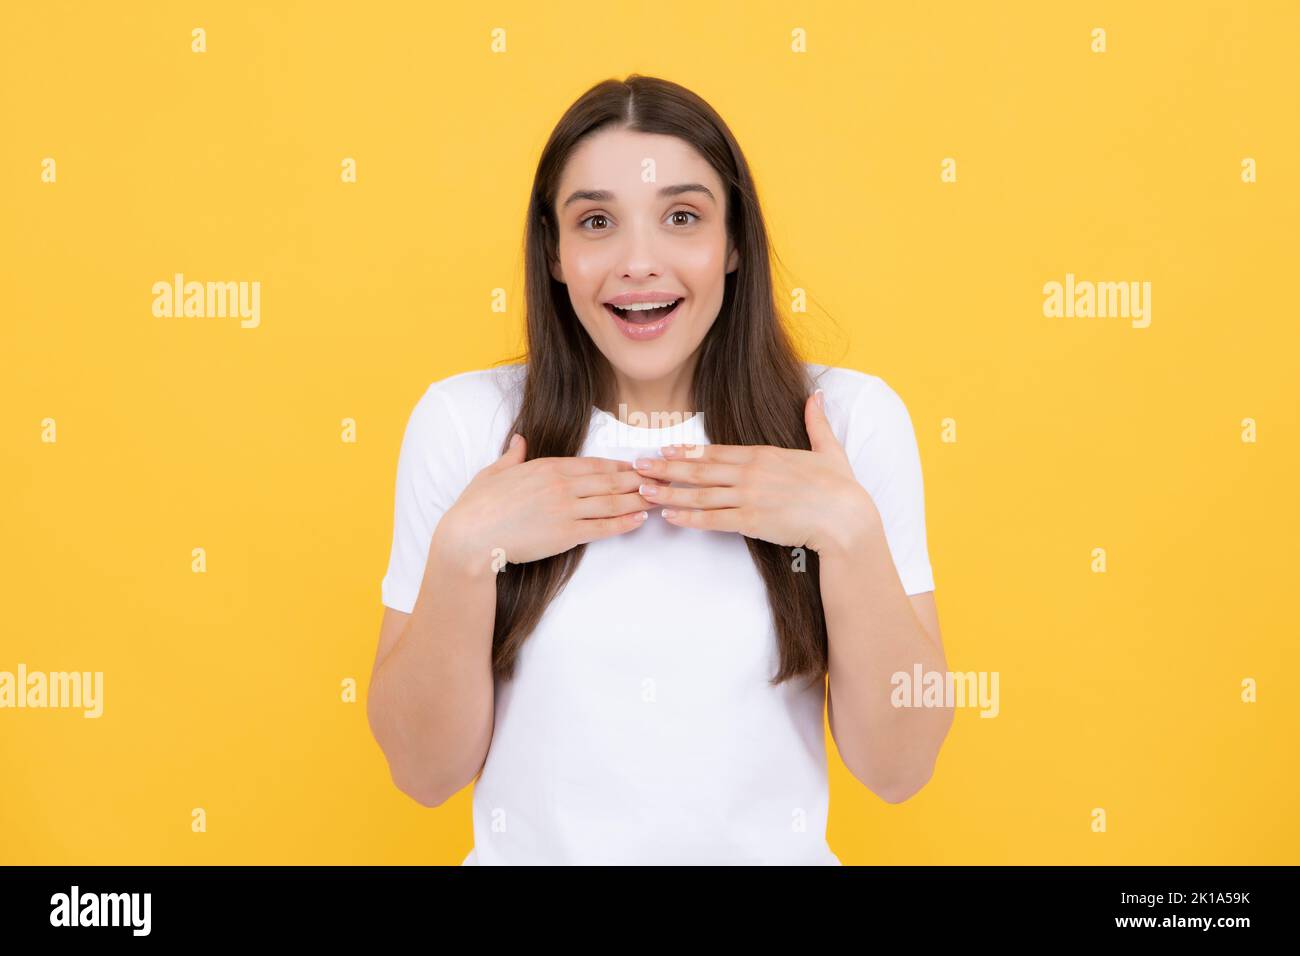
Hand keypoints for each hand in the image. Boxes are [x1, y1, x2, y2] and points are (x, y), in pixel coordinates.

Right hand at [437, 433, 663, 569]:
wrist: (470, 537)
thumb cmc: (477, 506)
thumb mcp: (493, 472)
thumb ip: (512, 455)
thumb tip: (519, 439)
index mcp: (547, 466)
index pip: (593, 463)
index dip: (619, 465)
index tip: (636, 466)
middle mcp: (561, 485)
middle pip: (609, 480)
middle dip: (638, 479)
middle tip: (660, 478)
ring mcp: (565, 510)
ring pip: (612, 502)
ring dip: (638, 499)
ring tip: (658, 498)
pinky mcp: (566, 534)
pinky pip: (603, 527)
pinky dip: (624, 522)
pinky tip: (639, 519)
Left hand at [630, 390, 879, 554]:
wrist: (846, 517)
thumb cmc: (840, 486)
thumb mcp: (828, 448)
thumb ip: (817, 422)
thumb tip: (817, 396)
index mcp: (764, 454)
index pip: (717, 450)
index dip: (688, 450)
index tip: (666, 448)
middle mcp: (750, 473)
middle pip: (699, 469)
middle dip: (665, 467)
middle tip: (637, 465)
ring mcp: (749, 497)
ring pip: (700, 493)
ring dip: (668, 491)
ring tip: (642, 489)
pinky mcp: (751, 521)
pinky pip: (713, 519)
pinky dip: (689, 516)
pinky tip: (669, 514)